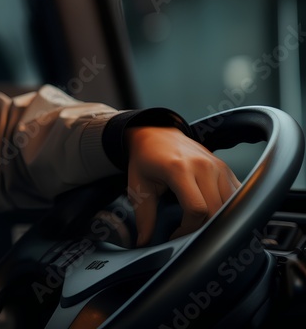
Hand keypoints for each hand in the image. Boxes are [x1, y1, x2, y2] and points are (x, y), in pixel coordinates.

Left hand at [125, 126, 240, 245]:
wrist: (156, 134)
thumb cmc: (146, 159)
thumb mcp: (138, 186)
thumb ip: (144, 216)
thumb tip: (144, 241)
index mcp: (180, 169)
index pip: (197, 209)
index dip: (188, 229)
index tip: (176, 235)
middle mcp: (203, 166)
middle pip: (216, 210)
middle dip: (202, 228)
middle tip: (187, 233)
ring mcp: (218, 166)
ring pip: (230, 205)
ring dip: (216, 220)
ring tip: (198, 224)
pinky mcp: (226, 169)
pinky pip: (237, 196)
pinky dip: (228, 209)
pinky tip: (213, 213)